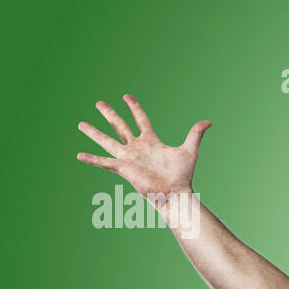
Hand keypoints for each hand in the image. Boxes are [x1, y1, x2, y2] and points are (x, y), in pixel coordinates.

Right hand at [76, 94, 211, 198]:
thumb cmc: (183, 175)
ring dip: (94, 133)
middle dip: (110, 114)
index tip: (126, 96)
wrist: (175, 193)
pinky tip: (79, 155)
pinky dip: (92, 159)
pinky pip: (105, 163)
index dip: (134, 107)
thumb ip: (196, 134)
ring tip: (80, 124)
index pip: (140, 119)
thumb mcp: (189, 150)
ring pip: (107, 141)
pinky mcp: (124, 168)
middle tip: (98, 103)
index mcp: (151, 141)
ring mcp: (129, 158)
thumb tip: (209, 121)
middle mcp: (137, 147)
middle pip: (120, 126)